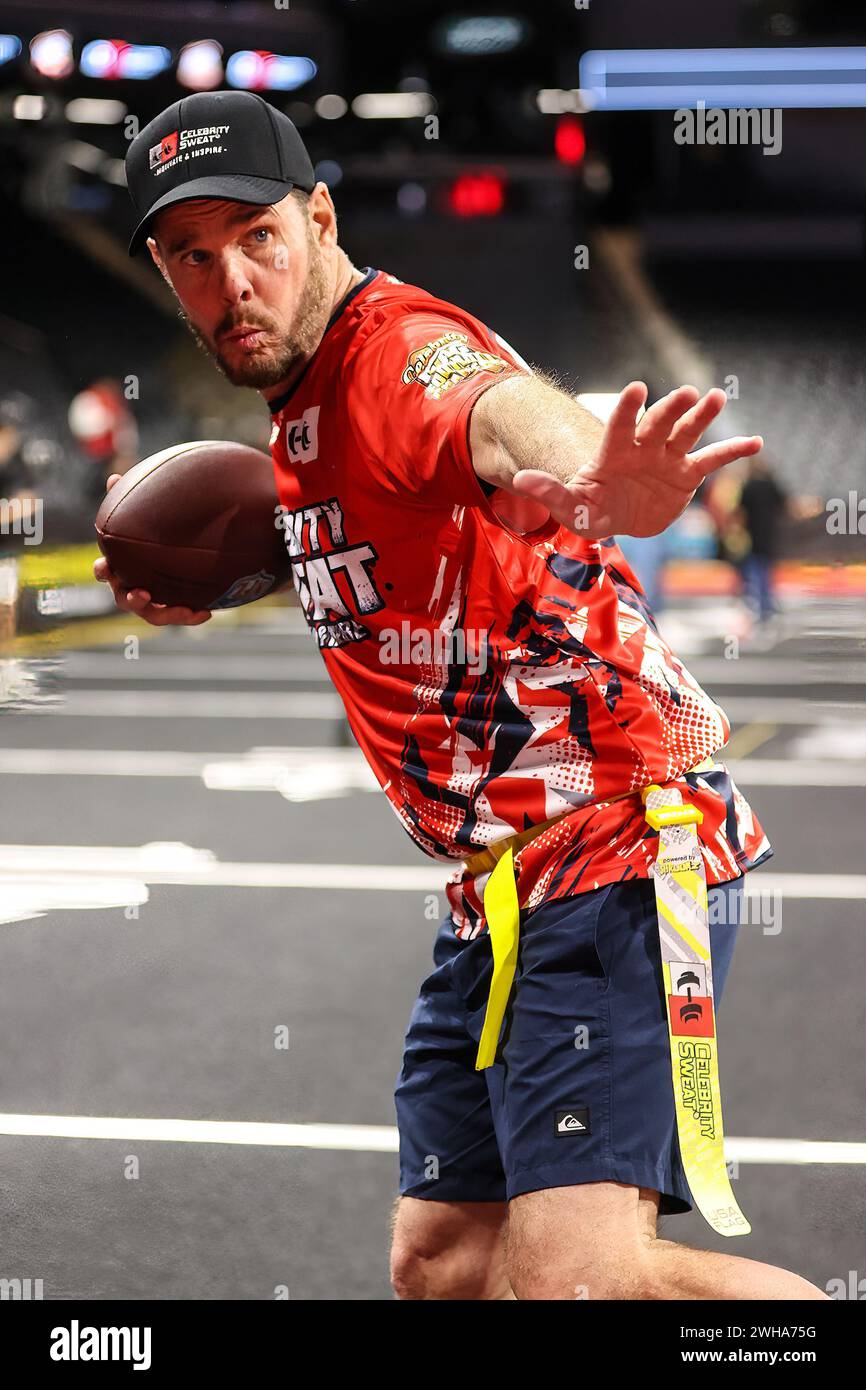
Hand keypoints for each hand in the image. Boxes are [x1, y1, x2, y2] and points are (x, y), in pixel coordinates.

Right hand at [93, 473, 211, 626]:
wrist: (189, 548)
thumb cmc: (159, 528)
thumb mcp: (147, 511)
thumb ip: (131, 497)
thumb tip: (113, 478)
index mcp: (123, 565)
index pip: (104, 570)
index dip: (103, 571)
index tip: (106, 568)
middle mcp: (134, 585)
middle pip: (124, 598)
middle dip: (130, 599)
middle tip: (141, 594)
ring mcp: (154, 600)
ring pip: (151, 614)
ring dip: (163, 614)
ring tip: (181, 610)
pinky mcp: (173, 607)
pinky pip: (178, 616)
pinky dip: (189, 616)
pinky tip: (206, 612)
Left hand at [511, 382, 762, 538]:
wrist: (616, 518)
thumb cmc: (589, 510)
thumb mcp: (568, 507)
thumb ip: (549, 493)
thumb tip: (520, 480)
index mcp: (613, 452)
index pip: (620, 426)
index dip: (627, 409)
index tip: (636, 389)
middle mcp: (643, 448)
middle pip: (658, 423)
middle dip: (670, 409)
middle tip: (686, 393)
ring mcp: (667, 458)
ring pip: (687, 432)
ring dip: (702, 416)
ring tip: (717, 398)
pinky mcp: (687, 475)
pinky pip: (712, 461)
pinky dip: (732, 451)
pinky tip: (756, 443)